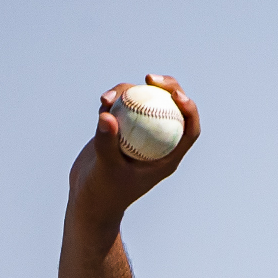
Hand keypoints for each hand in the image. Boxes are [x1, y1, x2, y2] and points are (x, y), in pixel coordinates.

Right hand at [66, 75, 201, 226]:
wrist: (88, 200)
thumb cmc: (102, 192)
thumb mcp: (105, 169)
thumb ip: (106, 143)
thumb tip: (107, 115)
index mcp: (168, 158)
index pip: (189, 131)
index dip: (189, 109)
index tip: (176, 94)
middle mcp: (157, 144)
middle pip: (171, 109)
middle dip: (165, 88)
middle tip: (150, 77)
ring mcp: (140, 136)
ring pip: (145, 104)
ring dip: (129, 92)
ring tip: (107, 98)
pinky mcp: (122, 130)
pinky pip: (124, 108)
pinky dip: (115, 101)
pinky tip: (103, 102)